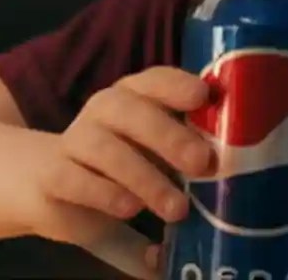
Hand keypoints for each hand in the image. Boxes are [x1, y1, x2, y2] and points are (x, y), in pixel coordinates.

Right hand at [24, 67, 213, 277]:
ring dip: (144, 176)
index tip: (203, 96)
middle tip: (202, 162)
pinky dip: (104, 193)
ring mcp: (76, 140)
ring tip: (175, 207)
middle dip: (169, 135)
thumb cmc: (122, 164)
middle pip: (132, 111)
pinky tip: (129, 208)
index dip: (176, 85)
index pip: (153, 80)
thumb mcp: (157, 156)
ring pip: (106, 149)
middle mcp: (104, 110)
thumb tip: (235, 180)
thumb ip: (188, 157)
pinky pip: (74, 178)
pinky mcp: (53, 174)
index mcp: (135, 97)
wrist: (51, 183)